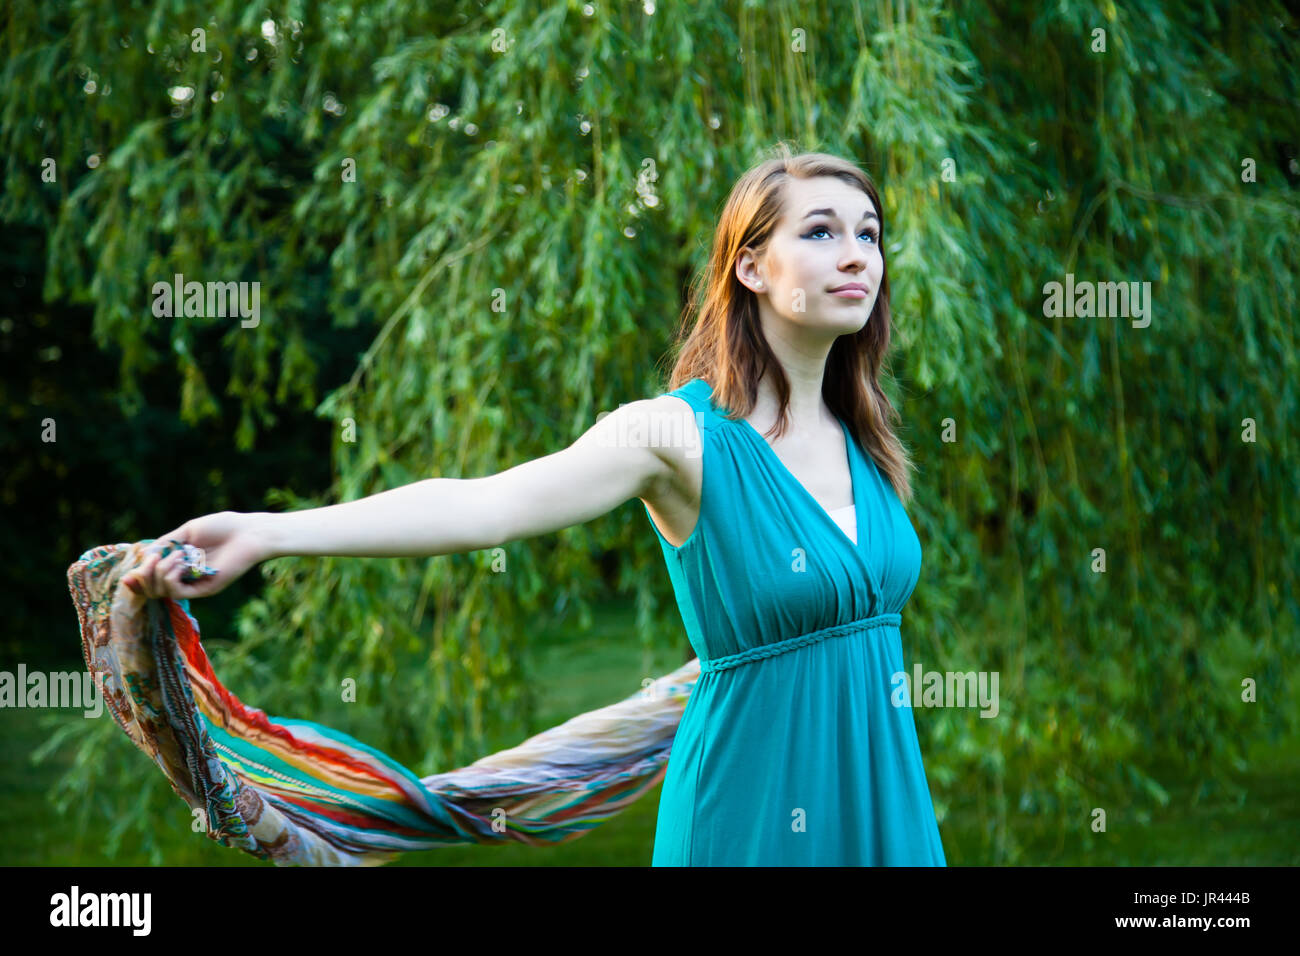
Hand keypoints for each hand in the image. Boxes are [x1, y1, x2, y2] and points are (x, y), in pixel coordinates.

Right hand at [122, 511, 268, 601]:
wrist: (248, 532)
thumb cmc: (222, 527)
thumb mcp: (186, 532)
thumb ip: (164, 545)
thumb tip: (141, 556)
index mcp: (179, 561)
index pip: (151, 576)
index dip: (137, 575)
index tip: (128, 571)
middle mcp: (185, 575)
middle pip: (152, 587)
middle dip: (145, 574)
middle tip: (152, 559)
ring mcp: (195, 584)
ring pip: (162, 591)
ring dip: (161, 571)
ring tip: (178, 554)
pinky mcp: (205, 589)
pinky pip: (178, 591)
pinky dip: (171, 577)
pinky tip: (181, 562)